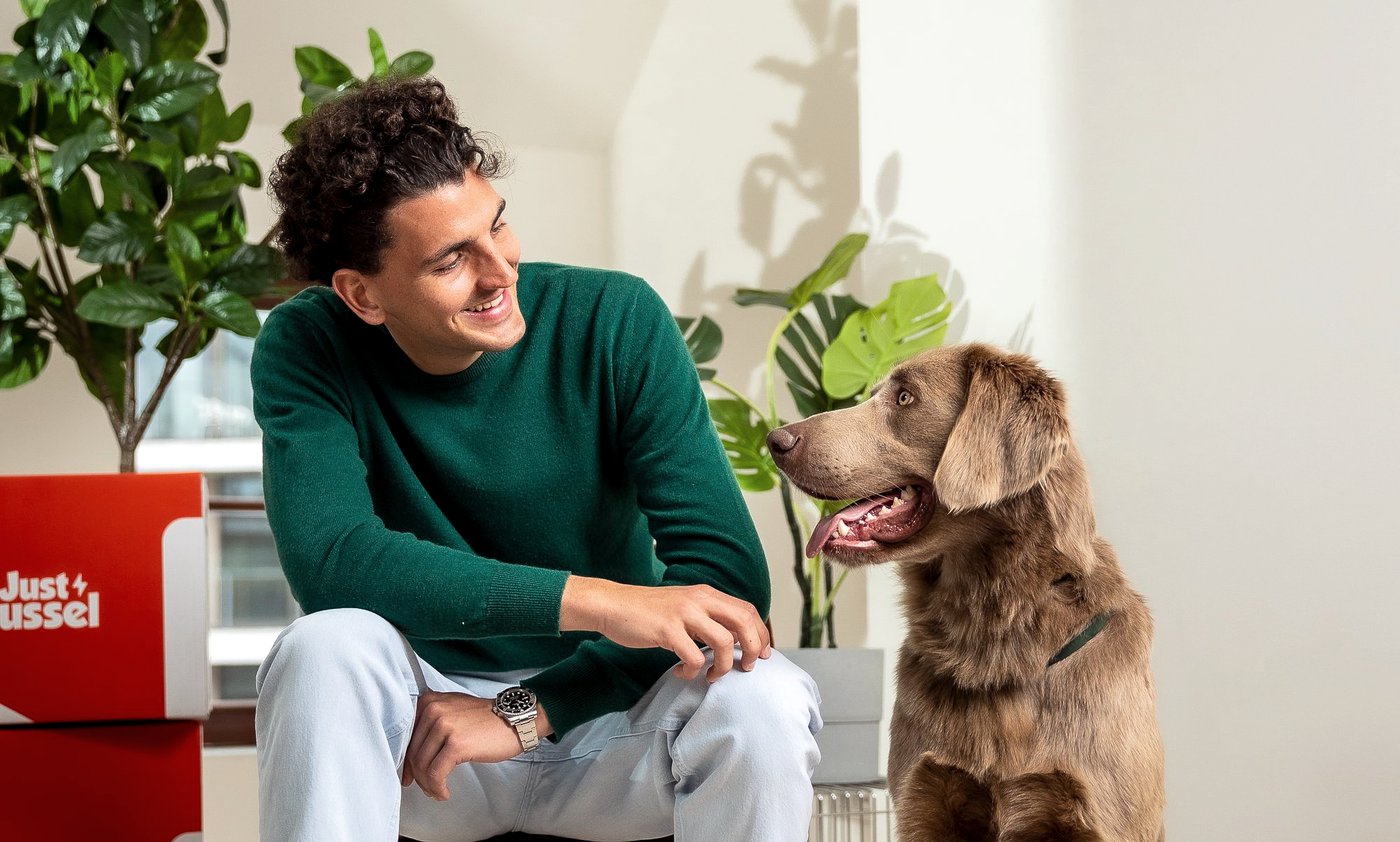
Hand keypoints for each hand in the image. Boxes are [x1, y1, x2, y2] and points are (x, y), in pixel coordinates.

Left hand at [399, 690, 552, 799]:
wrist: (515, 719)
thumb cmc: (486, 720)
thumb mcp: (454, 711)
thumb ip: (432, 725)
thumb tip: (412, 757)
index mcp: (429, 701)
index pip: (407, 737)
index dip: (406, 761)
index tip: (410, 775)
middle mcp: (434, 710)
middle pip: (413, 753)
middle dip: (419, 776)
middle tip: (428, 787)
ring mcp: (444, 726)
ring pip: (423, 766)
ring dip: (428, 785)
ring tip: (438, 791)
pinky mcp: (456, 744)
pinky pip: (436, 774)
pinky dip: (437, 788)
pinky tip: (444, 793)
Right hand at [561, 577, 772, 682]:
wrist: (613, 605)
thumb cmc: (648, 611)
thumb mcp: (684, 606)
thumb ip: (707, 616)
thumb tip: (733, 639)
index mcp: (706, 594)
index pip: (747, 609)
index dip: (761, 633)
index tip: (763, 653)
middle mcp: (699, 599)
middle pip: (744, 622)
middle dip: (753, 648)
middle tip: (747, 667)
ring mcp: (684, 614)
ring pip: (724, 642)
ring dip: (723, 665)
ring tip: (713, 675)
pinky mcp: (667, 630)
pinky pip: (693, 658)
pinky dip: (692, 671)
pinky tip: (683, 672)